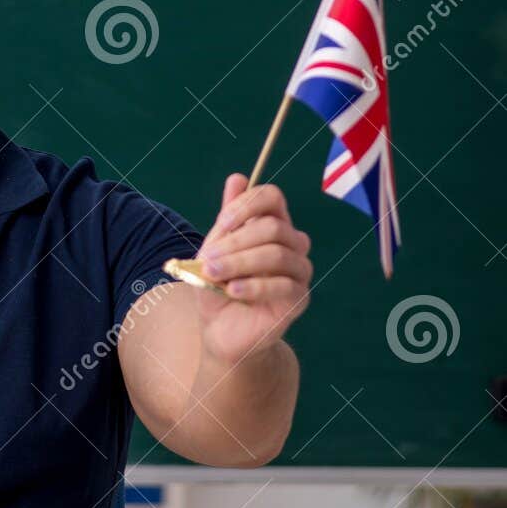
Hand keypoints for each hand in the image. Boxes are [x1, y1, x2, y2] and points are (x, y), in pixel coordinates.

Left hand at [193, 174, 311, 366]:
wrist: (220, 330)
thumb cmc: (216, 286)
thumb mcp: (213, 250)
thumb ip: (227, 219)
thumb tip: (237, 177)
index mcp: (272, 225)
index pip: (273, 197)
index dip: (248, 204)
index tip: (222, 223)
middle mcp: (292, 244)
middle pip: (274, 227)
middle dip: (236, 241)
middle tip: (208, 258)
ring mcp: (299, 271)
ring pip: (277, 254)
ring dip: (240, 263)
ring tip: (213, 274)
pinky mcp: (299, 298)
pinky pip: (284, 285)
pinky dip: (253, 286)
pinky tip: (232, 291)